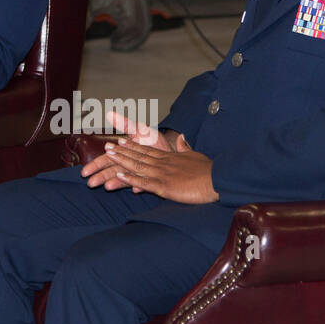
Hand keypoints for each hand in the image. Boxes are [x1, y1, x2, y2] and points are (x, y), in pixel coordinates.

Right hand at [82, 112, 183, 190]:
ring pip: (125, 179)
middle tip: (90, 183)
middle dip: (101, 177)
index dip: (95, 165)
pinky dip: (139, 186)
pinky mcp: (150, 178)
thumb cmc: (154, 139)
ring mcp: (139, 172)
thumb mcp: (139, 128)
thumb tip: (109, 113)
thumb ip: (124, 122)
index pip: (106, 159)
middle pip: (112, 171)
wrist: (172, 148)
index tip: (85, 171)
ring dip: (116, 183)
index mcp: (124, 153)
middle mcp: (129, 164)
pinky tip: (135, 189)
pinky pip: (144, 183)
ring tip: (107, 187)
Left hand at [101, 136, 216, 202]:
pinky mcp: (164, 186)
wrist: (216, 179)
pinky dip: (130, 179)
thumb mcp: (195, 155)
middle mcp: (163, 163)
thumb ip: (184, 147)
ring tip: (109, 156)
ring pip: (138, 166)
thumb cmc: (208, 170)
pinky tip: (119, 176)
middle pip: (139, 156)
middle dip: (122, 151)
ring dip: (122, 161)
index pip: (148, 150)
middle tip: (107, 146)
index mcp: (170, 157)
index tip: (122, 141)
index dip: (133, 146)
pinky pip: (143, 182)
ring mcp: (162, 174)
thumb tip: (181, 137)